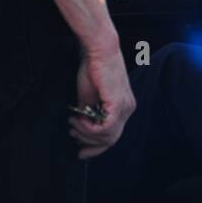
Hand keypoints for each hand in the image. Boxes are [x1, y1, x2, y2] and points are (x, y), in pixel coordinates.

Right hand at [70, 45, 134, 159]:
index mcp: (124, 107)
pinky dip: (89, 128)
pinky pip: (105, 128)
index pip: (113, 135)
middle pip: (111, 140)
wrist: (98, 50)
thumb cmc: (93, 69)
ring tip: (73, 122)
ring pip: (108, 136)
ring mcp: (125, 107)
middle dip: (89, 143)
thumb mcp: (89, 98)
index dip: (96, 148)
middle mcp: (128, 108)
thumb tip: (82, 132)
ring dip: (85, 133)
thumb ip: (89, 115)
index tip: (81, 151)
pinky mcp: (118, 104)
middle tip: (73, 134)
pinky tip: (80, 119)